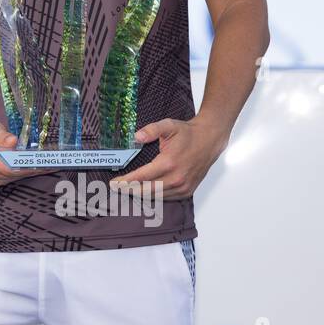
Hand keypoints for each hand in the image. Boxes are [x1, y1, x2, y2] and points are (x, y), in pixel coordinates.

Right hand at [0, 116, 59, 187]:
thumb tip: (13, 142)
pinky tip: (37, 166)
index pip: (11, 168)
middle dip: (36, 169)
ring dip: (32, 171)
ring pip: (16, 177)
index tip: (45, 163)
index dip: (29, 167)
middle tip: (56, 163)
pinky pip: (13, 177)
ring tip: (51, 164)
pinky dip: (25, 171)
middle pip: (17, 174)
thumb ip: (2, 135)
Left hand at [111, 117, 225, 199]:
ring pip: (156, 197)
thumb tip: (136, 137)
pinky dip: (154, 197)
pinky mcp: (187, 191)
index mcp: (169, 163)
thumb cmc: (188, 133)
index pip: (141, 177)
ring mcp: (183, 187)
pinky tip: (145, 192)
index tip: (114, 183)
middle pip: (146, 191)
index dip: (125, 182)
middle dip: (129, 191)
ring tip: (128, 190)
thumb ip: (151, 130)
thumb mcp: (168, 125)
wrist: (209, 140)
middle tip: (117, 188)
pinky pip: (166, 199)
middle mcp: (176, 178)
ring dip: (140, 195)